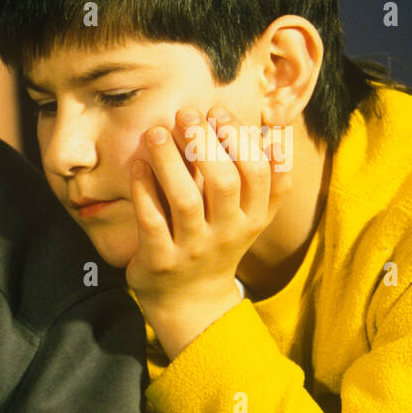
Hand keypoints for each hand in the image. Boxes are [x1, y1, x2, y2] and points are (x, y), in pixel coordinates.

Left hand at [127, 107, 291, 357]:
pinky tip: (137, 165)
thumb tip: (273, 124)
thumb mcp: (247, 215)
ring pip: (186, 200)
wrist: (190, 302)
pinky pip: (152, 221)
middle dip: (206, 143)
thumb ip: (258, 176)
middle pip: (225, 182)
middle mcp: (229, 233)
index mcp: (254, 217)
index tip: (219, 111)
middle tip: (186, 113)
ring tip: (156, 131)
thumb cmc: (216, 242)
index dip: (242, 140)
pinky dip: (144, 190)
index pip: (260, 174)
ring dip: (170, 162)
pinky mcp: (161, 259)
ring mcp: (194, 248)